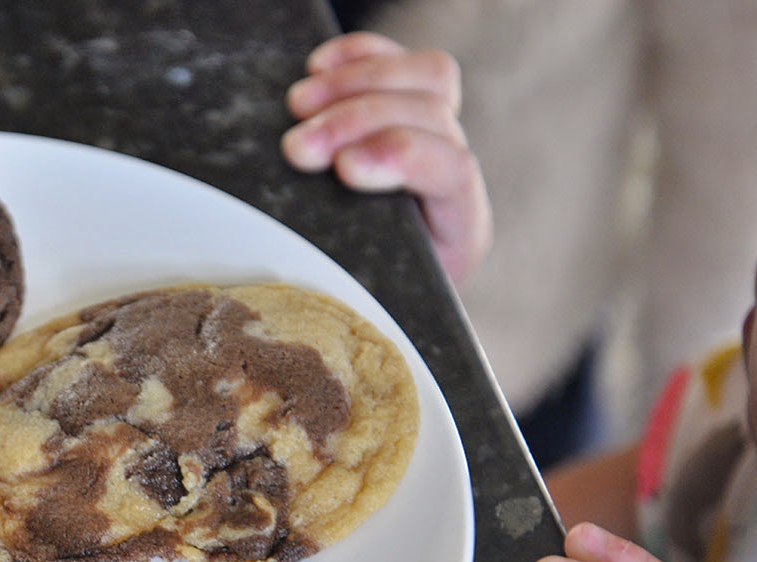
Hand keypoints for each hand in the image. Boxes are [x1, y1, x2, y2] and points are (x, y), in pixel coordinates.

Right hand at [282, 32, 490, 284]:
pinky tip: (319, 67)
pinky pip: (403, 61)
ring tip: (296, 104)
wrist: (382, 301)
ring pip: (426, 79)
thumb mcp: (370, 310)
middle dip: (357, 121)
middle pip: (431, 116)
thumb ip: (358, 287)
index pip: (451, 171)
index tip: (344, 169)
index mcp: (460, 232)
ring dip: (355, 83)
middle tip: (297, 147)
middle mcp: (455, 176)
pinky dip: (360, 56)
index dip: (400, 157)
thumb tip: (311, 262)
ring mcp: (436, 138)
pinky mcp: (408, 111)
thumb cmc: (367, 308)